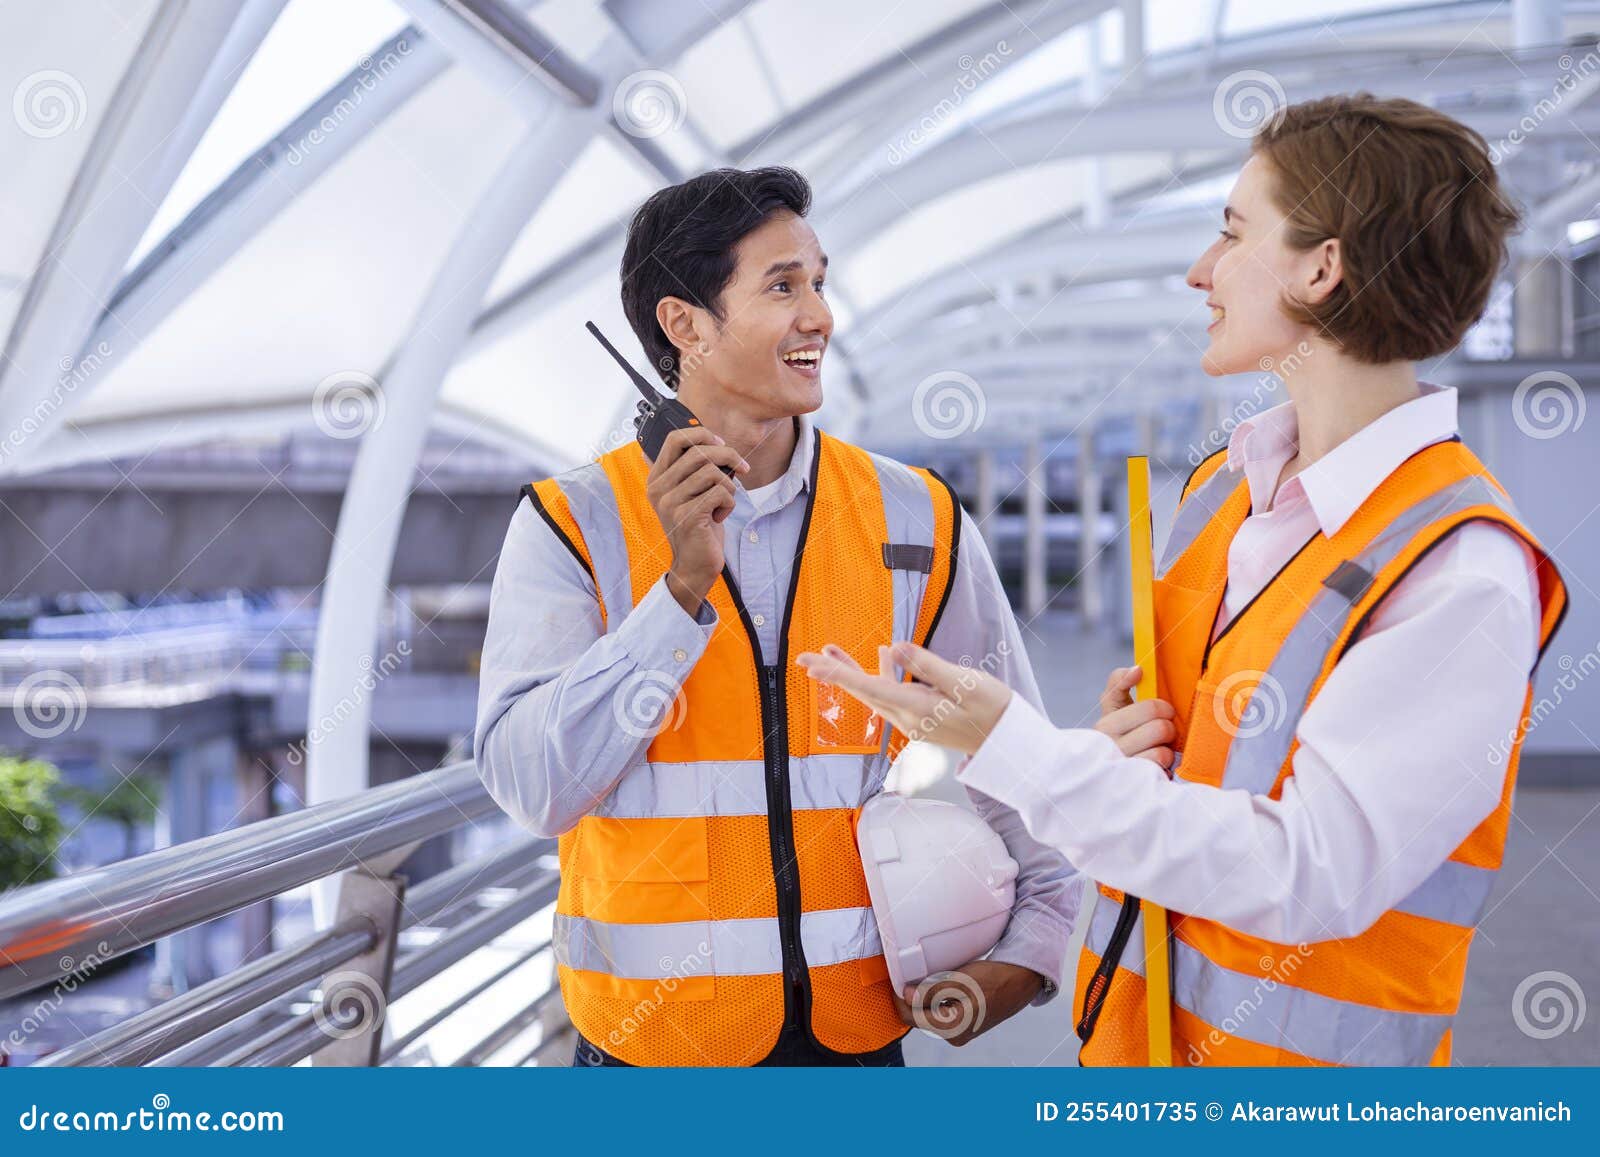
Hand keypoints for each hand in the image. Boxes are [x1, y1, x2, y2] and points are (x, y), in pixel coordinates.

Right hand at [644, 426, 747, 614]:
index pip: (675, 439)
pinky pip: (720, 492)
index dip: (702, 434)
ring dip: (729, 486)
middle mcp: (659, 489)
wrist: (695, 564)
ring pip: (713, 472)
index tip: (721, 444)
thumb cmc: (699, 526)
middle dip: (729, 456)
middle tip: (743, 469)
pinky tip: (720, 517)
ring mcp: (670, 503)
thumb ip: (694, 469)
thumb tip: (714, 441)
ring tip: (724, 502)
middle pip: (699, 452)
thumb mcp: (692, 493)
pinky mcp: (687, 516)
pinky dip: (729, 503)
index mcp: (657, 479)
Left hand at [794, 641, 1010, 755]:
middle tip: (804, 658)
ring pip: (874, 690)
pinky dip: (880, 673)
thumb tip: (892, 648)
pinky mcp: (920, 715)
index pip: (867, 686)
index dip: (837, 673)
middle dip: (832, 672)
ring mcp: (912, 718)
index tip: (811, 665)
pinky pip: (891, 692)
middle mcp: (907, 716)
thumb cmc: (991, 710)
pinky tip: (880, 655)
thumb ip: (927, 664)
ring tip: (829, 651)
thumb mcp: (963, 682)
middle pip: (862, 690)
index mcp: (915, 708)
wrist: (1007, 741)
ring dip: (851, 670)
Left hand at [892, 960, 1043, 1045]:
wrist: (1022, 980)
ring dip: (924, 997)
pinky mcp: (964, 1024)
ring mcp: (960, 1032)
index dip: (899, 998)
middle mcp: (954, 1036)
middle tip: (909, 975)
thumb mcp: (959, 981)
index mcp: (952, 1029)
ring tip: (927, 977)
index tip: (895, 980)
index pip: (911, 1017)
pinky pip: (941, 1013)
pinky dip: (935, 999)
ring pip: (929, 1014)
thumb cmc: (994, 979)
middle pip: (919, 1017)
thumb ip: (930, 990)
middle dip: (911, 998)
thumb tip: (906, 995)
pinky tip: (941, 984)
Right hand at [1095, 665, 1175, 768]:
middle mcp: (1108, 747)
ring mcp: (1121, 768)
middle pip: (1161, 727)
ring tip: (1155, 750)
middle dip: (1167, 728)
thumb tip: (1137, 669)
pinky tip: (1154, 767)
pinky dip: (1163, 767)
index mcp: (1105, 724)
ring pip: (1162, 751)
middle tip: (1162, 731)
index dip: (1161, 708)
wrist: (1104, 777)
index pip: (1149, 708)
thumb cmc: (1117, 733)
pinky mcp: (1135, 785)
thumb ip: (1119, 682)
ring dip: (1165, 751)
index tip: (1163, 710)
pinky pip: (1162, 770)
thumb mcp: (1113, 708)